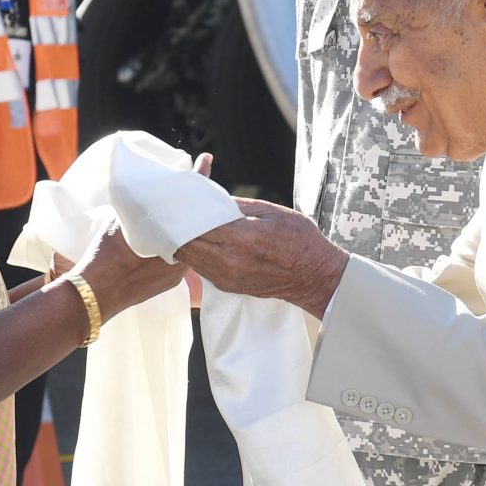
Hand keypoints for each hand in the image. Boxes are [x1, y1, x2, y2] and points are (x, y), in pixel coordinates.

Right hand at [55, 154, 214, 330]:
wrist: (98, 290)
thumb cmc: (106, 251)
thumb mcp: (121, 218)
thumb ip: (139, 206)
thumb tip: (145, 194)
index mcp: (173, 231)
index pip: (192, 198)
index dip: (199, 176)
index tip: (206, 160)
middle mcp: (184, 251)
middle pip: (192, 224)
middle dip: (187, 210)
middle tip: (184, 193)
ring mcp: (180, 270)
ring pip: (187, 244)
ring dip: (179, 233)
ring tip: (164, 223)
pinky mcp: (173, 283)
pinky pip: (178, 262)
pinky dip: (171, 252)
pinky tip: (153, 249)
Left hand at [179, 200, 348, 319]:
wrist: (314, 276)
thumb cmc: (299, 240)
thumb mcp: (271, 212)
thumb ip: (237, 206)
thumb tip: (212, 198)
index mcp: (240, 238)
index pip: (196, 224)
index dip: (183, 212)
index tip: (176, 201)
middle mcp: (229, 261)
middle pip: (187, 243)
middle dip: (178, 227)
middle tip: (171, 211)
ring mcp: (227, 277)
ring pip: (190, 258)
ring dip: (183, 242)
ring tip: (179, 225)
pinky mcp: (228, 286)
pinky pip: (201, 268)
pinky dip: (195, 254)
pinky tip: (195, 241)